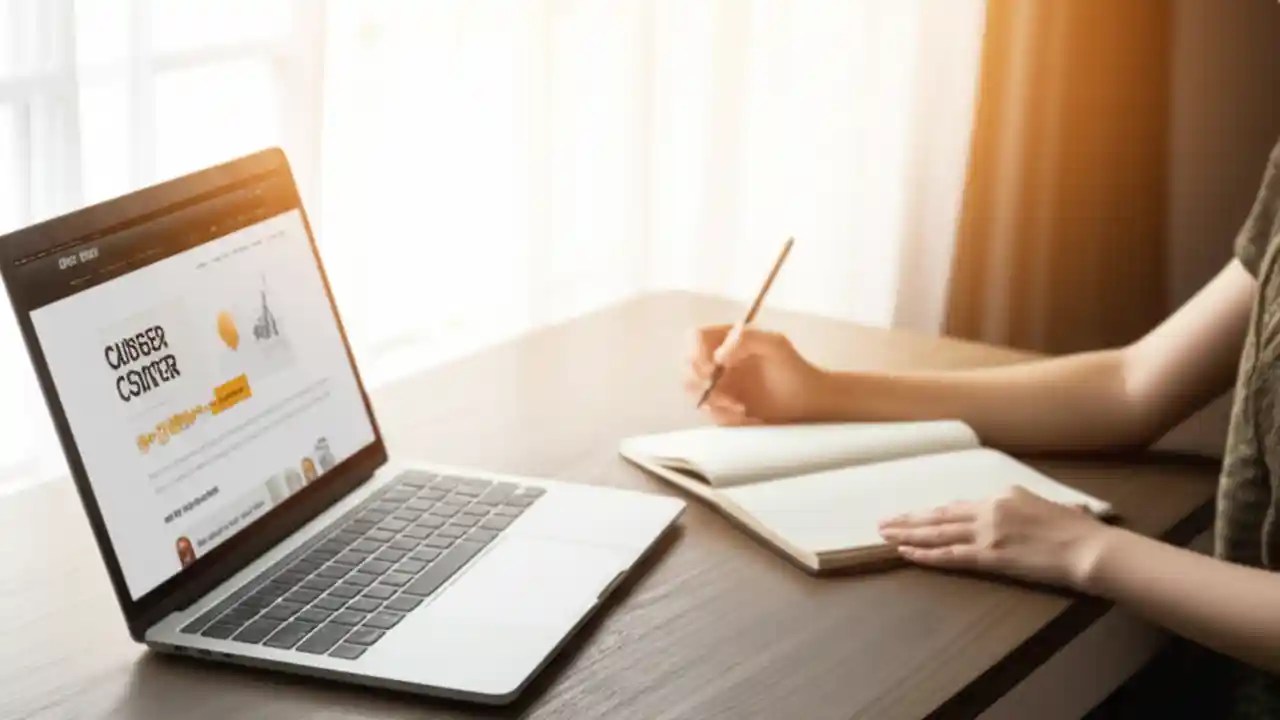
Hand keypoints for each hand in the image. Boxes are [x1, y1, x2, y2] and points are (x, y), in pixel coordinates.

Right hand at [685, 324, 827, 424]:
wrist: (809, 402)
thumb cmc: (794, 368)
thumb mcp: (774, 344)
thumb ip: (746, 339)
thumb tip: (717, 356)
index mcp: (726, 340)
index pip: (694, 338)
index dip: (696, 352)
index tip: (712, 367)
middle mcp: (717, 362)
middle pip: (686, 366)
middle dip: (700, 381)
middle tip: (722, 392)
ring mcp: (718, 386)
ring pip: (694, 393)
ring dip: (713, 402)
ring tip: (739, 408)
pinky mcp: (723, 409)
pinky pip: (711, 414)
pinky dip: (725, 417)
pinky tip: (746, 416)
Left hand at [877, 485, 1114, 590]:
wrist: (1089, 548)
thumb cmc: (1080, 531)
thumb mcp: (1055, 508)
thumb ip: (1037, 508)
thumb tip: (1046, 510)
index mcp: (1004, 495)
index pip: (961, 506)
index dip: (937, 514)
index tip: (919, 517)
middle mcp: (990, 509)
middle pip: (940, 515)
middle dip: (910, 519)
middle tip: (884, 521)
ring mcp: (987, 532)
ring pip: (937, 532)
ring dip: (907, 534)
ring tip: (884, 534)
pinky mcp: (988, 555)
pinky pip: (949, 555)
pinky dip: (924, 554)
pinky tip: (905, 553)